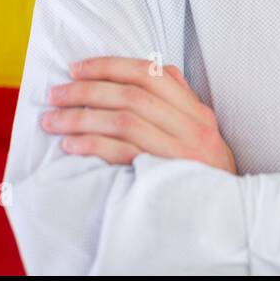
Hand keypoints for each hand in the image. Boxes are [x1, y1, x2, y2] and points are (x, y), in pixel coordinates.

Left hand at [41, 56, 237, 173]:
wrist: (226, 214)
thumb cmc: (203, 170)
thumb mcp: (200, 131)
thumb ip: (179, 99)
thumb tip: (156, 67)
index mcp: (195, 110)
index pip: (148, 73)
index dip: (108, 66)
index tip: (76, 69)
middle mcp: (192, 126)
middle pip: (131, 96)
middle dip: (86, 91)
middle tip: (55, 94)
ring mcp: (180, 152)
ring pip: (124, 122)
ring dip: (82, 118)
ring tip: (53, 120)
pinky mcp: (165, 176)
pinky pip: (124, 154)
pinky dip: (94, 146)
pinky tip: (72, 145)